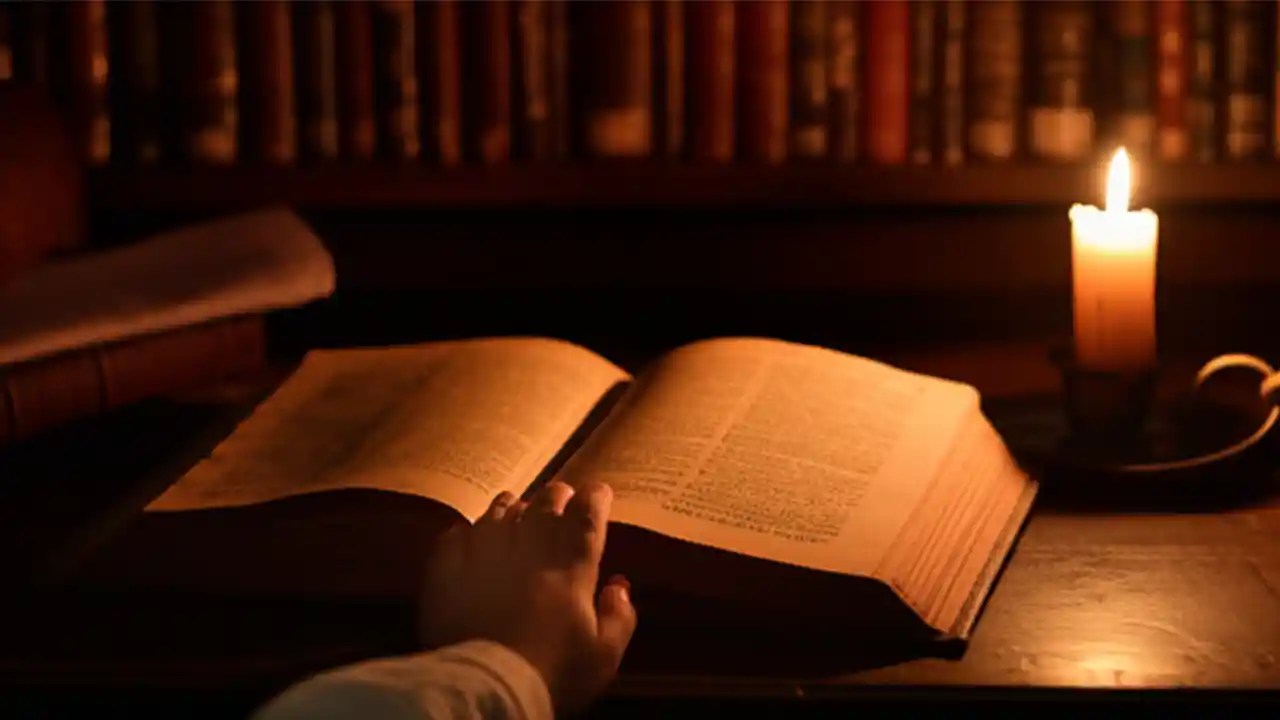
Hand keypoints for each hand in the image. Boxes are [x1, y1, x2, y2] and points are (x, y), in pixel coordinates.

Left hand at [420, 480, 636, 711]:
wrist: (486, 687)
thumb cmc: (553, 672)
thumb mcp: (604, 654)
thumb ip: (620, 616)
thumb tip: (619, 586)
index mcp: (571, 562)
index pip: (588, 513)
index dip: (595, 498)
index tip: (598, 493)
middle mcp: (528, 544)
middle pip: (545, 501)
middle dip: (557, 496)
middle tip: (562, 498)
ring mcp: (483, 549)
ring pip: (500, 509)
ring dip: (513, 507)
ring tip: (516, 510)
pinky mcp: (446, 565)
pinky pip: (457, 533)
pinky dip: (468, 532)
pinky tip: (469, 537)